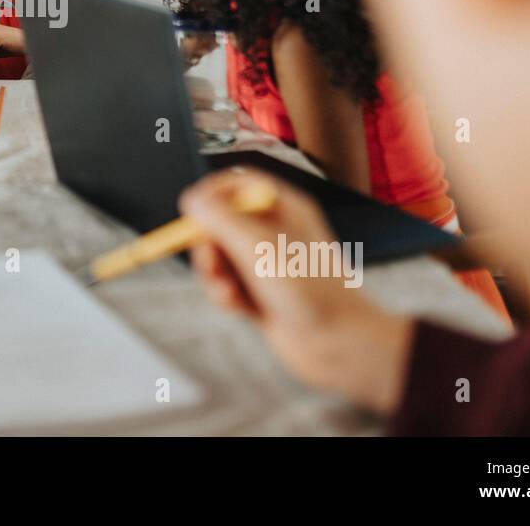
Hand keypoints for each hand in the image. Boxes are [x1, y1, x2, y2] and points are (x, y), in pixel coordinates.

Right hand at [179, 167, 413, 413]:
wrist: (339, 343)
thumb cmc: (309, 289)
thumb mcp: (258, 246)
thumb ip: (221, 219)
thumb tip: (192, 199)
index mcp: (284, 209)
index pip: (238, 185)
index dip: (211, 193)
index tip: (190, 211)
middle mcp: (276, 232)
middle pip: (222, 222)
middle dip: (208, 243)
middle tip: (211, 261)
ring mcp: (269, 264)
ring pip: (221, 258)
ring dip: (215, 274)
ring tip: (227, 291)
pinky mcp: (262, 293)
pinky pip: (229, 285)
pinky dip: (226, 294)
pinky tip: (237, 307)